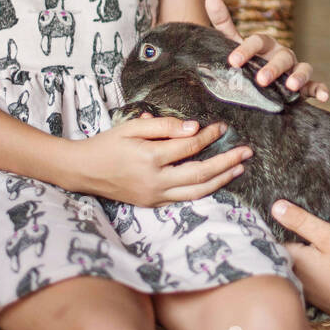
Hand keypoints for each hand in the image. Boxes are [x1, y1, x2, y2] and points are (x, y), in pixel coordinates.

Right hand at [68, 113, 253, 207]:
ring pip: (197, 191)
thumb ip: (164, 126)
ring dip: (221, 179)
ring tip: (239, 168)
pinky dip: (204, 189)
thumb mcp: (132, 127)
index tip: (222, 127)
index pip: (189, 146)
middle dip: (227, 162)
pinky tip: (217, 180)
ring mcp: (155, 195)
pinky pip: (185, 198)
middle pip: (200, 172)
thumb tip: (195, 128)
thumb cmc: (108, 144)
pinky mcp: (153, 203)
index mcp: (149, 157)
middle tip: (246, 151)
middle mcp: (155, 180)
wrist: (83, 170)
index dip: (209, 136)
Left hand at [205, 0, 329, 101]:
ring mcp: (294, 70)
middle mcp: (282, 54)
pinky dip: (321, 89)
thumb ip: (223, 23)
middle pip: (281, 56)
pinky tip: (323, 96)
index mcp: (265, 44)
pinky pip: (315, 85)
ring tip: (291, 86)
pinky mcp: (304, 87)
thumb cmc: (246, 62)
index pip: (257, 41)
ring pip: (302, 68)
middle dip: (273, 67)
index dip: (246, 50)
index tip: (233, 62)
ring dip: (299, 76)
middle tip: (261, 80)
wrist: (256, 85)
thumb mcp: (232, 44)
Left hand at [270, 198, 329, 324]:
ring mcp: (300, 291)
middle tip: (301, 241)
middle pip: (279, 258)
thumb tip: (276, 207)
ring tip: (314, 257)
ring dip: (295, 263)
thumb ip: (301, 221)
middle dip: (286, 248)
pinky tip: (321, 274)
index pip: (272, 242)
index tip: (285, 227)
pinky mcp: (311, 300)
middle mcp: (290, 278)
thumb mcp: (327, 236)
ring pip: (289, 271)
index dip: (278, 232)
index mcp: (291, 260)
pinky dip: (305, 276)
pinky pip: (300, 283)